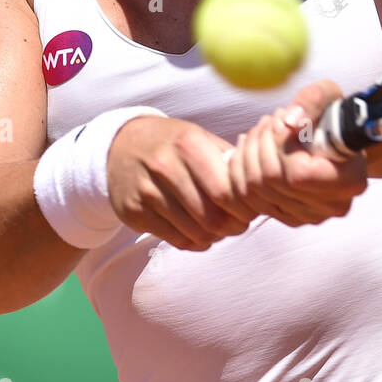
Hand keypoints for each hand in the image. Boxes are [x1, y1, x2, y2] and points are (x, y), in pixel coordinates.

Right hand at [107, 116, 257, 250]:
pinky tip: (198, 233)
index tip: (250, 211)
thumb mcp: (200, 139)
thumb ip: (230, 161)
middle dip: (232, 227)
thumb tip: (262, 186)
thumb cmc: (173, 144)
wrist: (120, 145)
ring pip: (195, 233)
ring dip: (214, 237)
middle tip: (238, 225)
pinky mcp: (133, 212)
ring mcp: (146, 191)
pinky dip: (194, 243)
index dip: (244, 209)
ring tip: (219, 228)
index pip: (225, 192)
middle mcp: (165, 166)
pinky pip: (175, 240)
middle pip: (211, 218)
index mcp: (189, 145)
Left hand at [228, 79, 368, 226]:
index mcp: (349, 180)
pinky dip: (240, 169)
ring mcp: (309, 216)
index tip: (283, 118)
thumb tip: (288, 121)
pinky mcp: (289, 218)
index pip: (298, 174)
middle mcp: (331, 206)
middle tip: (270, 119)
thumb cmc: (336, 116)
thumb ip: (312, 101)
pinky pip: (247, 199)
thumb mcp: (330, 96)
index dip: (280, 144)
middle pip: (271, 181)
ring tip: (262, 128)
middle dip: (261, 142)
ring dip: (248, 152)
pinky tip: (250, 146)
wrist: (341, 139)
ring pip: (253, 190)